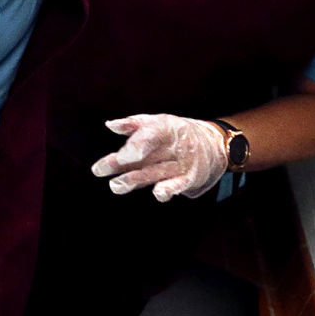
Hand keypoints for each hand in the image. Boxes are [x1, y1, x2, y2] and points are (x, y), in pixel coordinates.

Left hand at [90, 114, 228, 201]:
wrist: (215, 143)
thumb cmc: (178, 132)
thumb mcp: (158, 122)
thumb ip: (133, 124)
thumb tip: (111, 125)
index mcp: (164, 128)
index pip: (148, 136)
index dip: (134, 146)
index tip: (118, 155)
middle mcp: (173, 146)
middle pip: (145, 157)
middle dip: (121, 164)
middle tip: (99, 170)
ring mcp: (182, 163)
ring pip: (156, 172)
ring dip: (135, 180)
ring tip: (116, 185)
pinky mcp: (190, 178)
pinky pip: (179, 184)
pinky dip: (170, 189)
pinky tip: (158, 193)